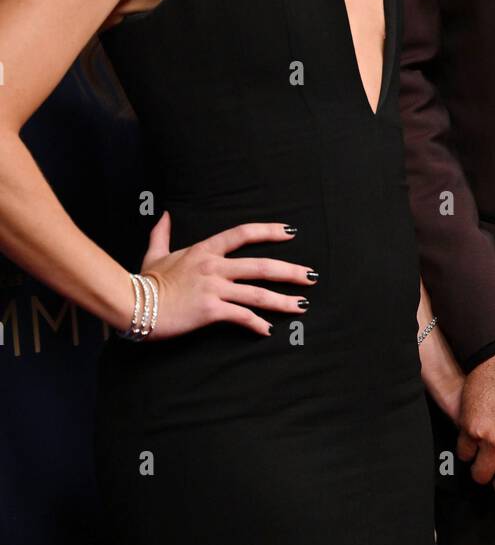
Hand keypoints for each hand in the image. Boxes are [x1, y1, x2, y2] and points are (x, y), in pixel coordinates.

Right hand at [137, 210, 316, 339]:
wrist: (133, 304)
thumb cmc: (144, 281)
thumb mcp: (155, 254)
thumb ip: (162, 234)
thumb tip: (163, 214)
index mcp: (205, 250)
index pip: (243, 234)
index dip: (269, 231)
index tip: (291, 232)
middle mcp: (213, 266)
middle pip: (261, 266)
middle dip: (290, 272)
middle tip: (311, 277)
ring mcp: (213, 288)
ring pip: (257, 293)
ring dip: (282, 301)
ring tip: (301, 306)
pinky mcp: (210, 310)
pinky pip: (241, 316)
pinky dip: (256, 324)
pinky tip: (267, 330)